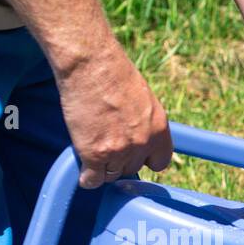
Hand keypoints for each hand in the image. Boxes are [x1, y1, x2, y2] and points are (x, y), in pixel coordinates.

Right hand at [56, 48, 171, 187]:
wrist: (90, 64)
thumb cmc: (113, 74)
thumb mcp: (144, 100)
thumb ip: (145, 123)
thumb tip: (139, 136)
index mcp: (159, 131)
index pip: (159, 163)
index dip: (144, 160)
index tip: (134, 156)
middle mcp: (142, 144)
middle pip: (132, 168)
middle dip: (120, 160)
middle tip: (106, 145)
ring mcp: (119, 151)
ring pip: (111, 175)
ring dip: (102, 168)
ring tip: (92, 153)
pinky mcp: (94, 154)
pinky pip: (92, 180)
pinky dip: (87, 179)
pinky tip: (84, 172)